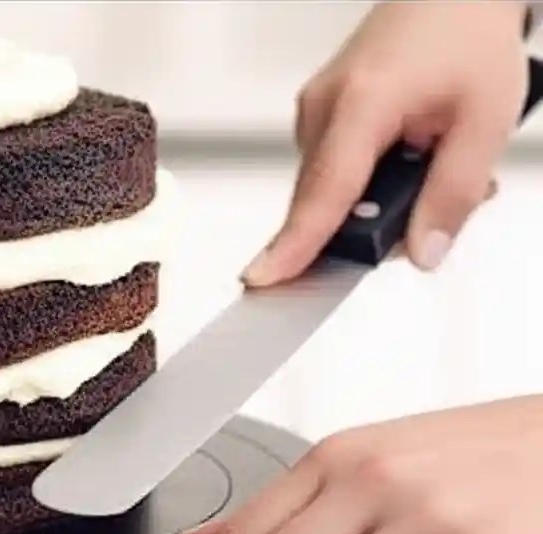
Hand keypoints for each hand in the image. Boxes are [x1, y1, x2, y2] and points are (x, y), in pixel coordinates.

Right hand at [244, 1, 529, 286]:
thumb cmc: (467, 37)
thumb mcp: (486, 120)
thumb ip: (453, 193)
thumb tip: (422, 254)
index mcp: (361, 102)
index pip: (323, 191)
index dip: (294, 242)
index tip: (264, 278)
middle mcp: (322, 106)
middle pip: (326, 202)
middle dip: (378, 223)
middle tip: (447, 195)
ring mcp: (313, 110)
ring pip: (331, 190)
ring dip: (380, 199)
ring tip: (437, 160)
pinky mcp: (317, 115)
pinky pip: (333, 171)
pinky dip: (369, 178)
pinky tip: (411, 154)